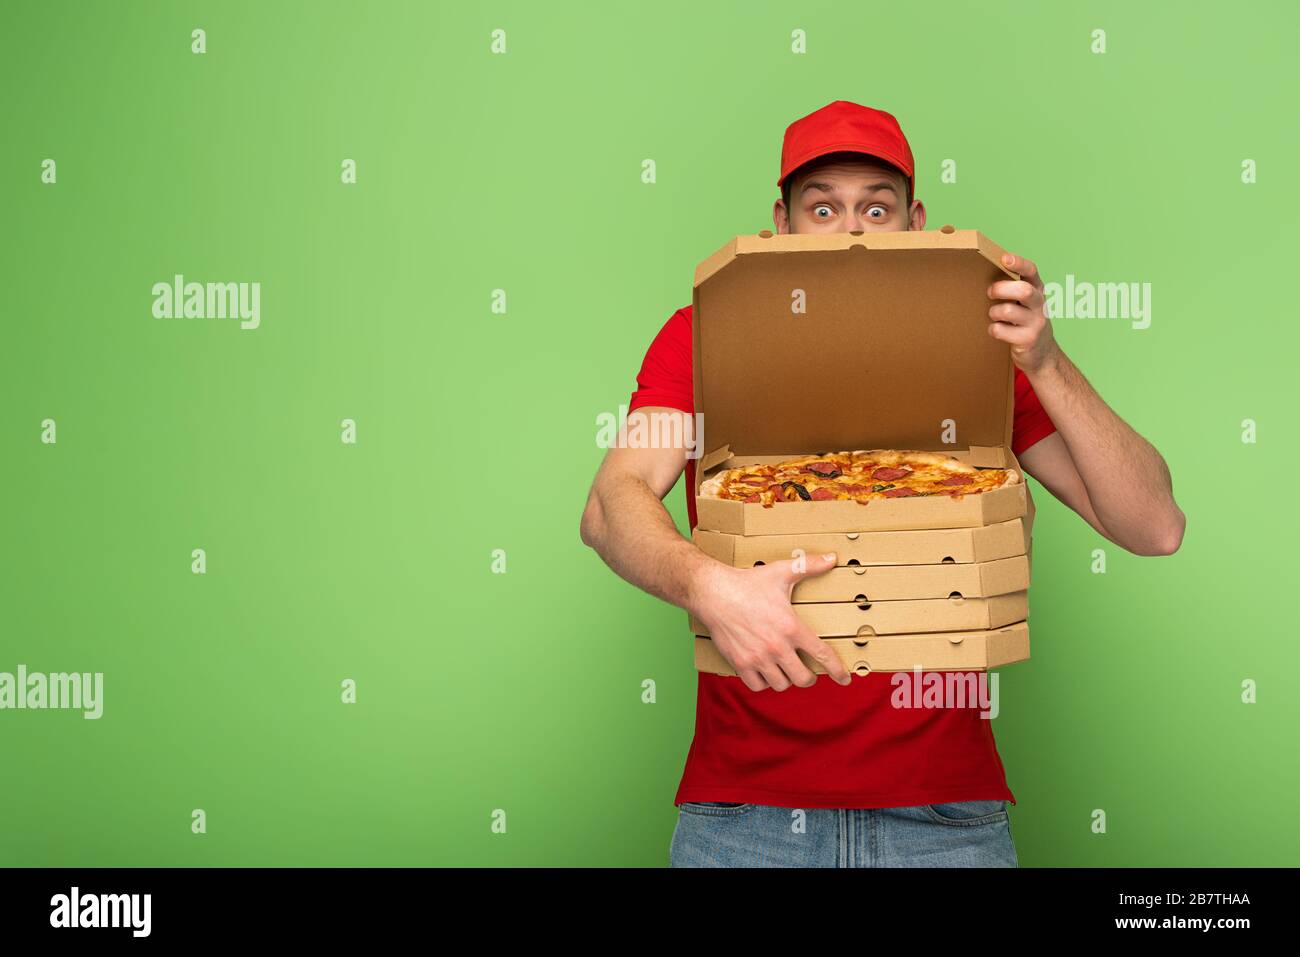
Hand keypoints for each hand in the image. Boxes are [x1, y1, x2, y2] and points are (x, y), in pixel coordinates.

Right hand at [690, 553, 851, 691]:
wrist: (713, 592)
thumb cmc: (747, 583)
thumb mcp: (781, 572)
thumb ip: (808, 566)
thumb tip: (832, 558)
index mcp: (791, 627)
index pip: (822, 654)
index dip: (837, 670)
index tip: (844, 678)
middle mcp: (777, 646)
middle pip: (803, 678)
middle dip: (808, 677)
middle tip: (806, 671)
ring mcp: (758, 657)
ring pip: (781, 684)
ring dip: (785, 679)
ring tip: (784, 670)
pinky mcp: (740, 663)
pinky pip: (757, 686)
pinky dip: (763, 683)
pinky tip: (764, 673)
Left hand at [987, 252, 1061, 375]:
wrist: (1042, 354)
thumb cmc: (1025, 321)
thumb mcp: (1026, 302)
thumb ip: (1013, 288)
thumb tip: (983, 271)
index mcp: (1037, 290)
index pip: (1032, 272)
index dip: (1019, 263)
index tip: (1005, 259)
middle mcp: (1040, 305)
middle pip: (1023, 290)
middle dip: (1001, 289)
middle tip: (990, 292)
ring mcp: (1036, 323)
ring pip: (1008, 311)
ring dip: (994, 312)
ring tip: (994, 315)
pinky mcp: (1027, 340)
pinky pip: (1001, 330)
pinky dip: (993, 329)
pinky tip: (997, 330)